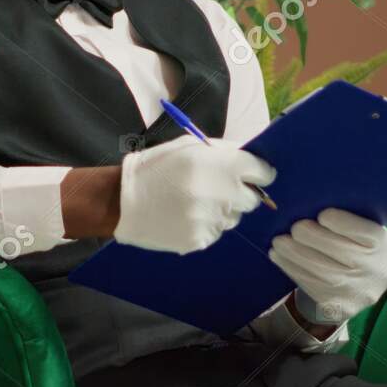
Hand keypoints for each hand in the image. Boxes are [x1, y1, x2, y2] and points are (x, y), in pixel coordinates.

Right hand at [113, 135, 275, 253]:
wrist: (123, 201)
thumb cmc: (157, 168)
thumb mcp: (189, 146)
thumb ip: (223, 151)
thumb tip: (250, 157)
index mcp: (221, 165)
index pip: (263, 172)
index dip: (259, 173)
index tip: (253, 175)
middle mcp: (222, 193)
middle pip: (253, 199)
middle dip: (241, 193)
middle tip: (218, 189)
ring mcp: (212, 220)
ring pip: (234, 217)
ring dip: (222, 210)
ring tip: (194, 202)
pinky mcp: (201, 240)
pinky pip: (217, 232)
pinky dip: (206, 225)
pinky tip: (185, 216)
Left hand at [269, 209, 386, 324]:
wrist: (366, 285)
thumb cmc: (359, 247)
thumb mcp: (364, 230)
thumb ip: (346, 219)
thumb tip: (312, 207)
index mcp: (383, 245)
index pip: (364, 232)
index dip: (342, 223)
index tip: (322, 215)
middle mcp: (375, 271)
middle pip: (341, 253)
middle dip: (312, 239)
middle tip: (293, 228)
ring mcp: (357, 292)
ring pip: (322, 273)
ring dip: (295, 255)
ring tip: (278, 243)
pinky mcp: (339, 307)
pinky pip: (311, 286)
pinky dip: (292, 269)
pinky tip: (280, 257)